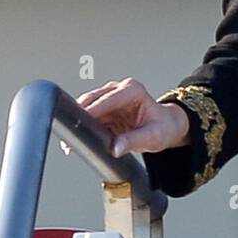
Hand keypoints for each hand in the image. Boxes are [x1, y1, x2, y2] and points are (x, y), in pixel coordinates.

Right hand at [76, 78, 190, 157]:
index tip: (79, 121)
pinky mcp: (105, 107)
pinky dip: (83, 126)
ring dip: (79, 122)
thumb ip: (133, 141)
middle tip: (71, 137)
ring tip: (72, 141)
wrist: (166, 125)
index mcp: (133, 90)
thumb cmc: (163, 127)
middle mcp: (119, 89)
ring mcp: (110, 97)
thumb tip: (114, 148)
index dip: (92, 110)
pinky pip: (89, 115)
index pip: (107, 99)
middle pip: (92, 100)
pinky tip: (80, 138)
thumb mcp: (153, 137)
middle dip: (80, 117)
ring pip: (86, 106)